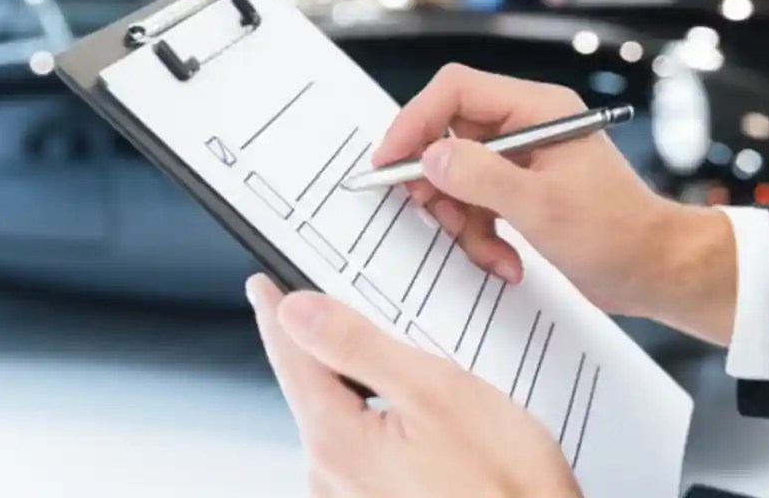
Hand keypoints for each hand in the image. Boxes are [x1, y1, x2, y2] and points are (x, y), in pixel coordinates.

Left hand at [247, 275, 580, 497]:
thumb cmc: (505, 484)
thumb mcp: (433, 391)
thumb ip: (357, 345)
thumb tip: (297, 313)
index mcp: (336, 443)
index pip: (290, 360)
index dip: (277, 315)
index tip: (264, 289)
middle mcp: (331, 480)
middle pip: (316, 391)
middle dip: (334, 355)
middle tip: (360, 324)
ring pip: (343, 423)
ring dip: (364, 396)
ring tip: (413, 386)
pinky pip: (363, 454)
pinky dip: (381, 429)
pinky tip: (422, 429)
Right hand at [374, 64, 736, 344]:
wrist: (658, 271)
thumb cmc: (619, 233)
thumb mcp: (540, 206)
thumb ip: (479, 177)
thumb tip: (429, 156)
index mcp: (536, 109)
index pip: (455, 91)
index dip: (415, 121)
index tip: (391, 161)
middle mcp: (526, 127)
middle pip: (448, 137)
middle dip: (438, 185)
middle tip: (439, 217)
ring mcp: (522, 161)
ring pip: (457, 178)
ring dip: (462, 221)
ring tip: (488, 251)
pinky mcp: (521, 194)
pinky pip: (476, 206)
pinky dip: (481, 238)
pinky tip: (505, 261)